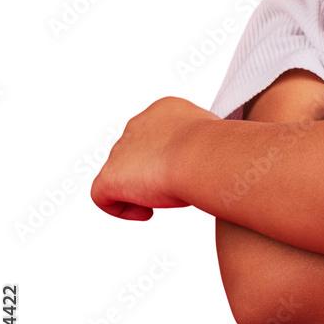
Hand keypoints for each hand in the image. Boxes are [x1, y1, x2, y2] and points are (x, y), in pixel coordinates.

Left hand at [91, 96, 220, 220]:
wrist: (205, 155)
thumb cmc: (221, 148)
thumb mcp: (217, 138)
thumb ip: (206, 143)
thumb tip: (211, 158)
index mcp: (165, 109)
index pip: (158, 134)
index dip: (169, 155)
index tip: (186, 169)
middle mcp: (138, 124)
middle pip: (136, 154)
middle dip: (152, 172)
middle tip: (175, 186)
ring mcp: (121, 149)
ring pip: (121, 174)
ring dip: (140, 189)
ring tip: (165, 199)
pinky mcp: (110, 176)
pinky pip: (103, 196)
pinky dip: (122, 208)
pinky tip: (146, 213)